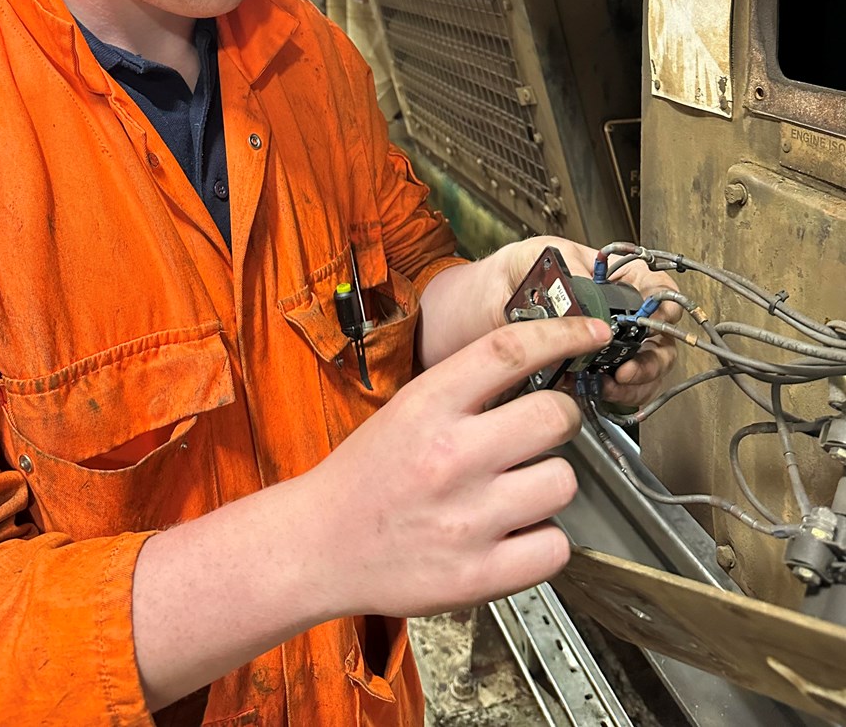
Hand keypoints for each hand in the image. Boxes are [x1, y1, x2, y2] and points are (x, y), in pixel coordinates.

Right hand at [305, 314, 611, 618]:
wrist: (319, 545)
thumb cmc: (367, 474)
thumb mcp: (407, 408)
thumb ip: (467, 388)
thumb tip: (539, 365)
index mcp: (428, 405)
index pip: (511, 350)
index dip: (563, 334)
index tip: (591, 333)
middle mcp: (451, 457)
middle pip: (555, 416)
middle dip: (560, 418)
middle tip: (542, 428)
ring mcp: (468, 519)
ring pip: (563, 482)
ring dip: (550, 482)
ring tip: (518, 488)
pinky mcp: (479, 575)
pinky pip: (555, 547)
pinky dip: (543, 540)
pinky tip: (516, 532)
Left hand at [497, 237, 681, 409]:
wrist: (474, 308)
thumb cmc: (509, 273)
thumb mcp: (537, 255)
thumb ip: (570, 270)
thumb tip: (593, 294)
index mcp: (609, 278)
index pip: (654, 287)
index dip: (664, 302)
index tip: (659, 316)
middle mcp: (613, 313)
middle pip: (658, 336)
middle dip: (653, 354)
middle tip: (632, 365)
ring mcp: (602, 346)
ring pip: (643, 368)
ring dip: (638, 380)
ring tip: (615, 382)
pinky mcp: (586, 373)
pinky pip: (616, 390)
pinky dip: (616, 396)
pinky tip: (599, 391)